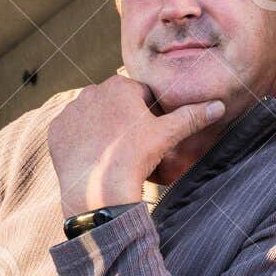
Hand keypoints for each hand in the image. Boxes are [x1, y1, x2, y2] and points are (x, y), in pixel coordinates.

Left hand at [47, 74, 223, 217]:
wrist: (99, 189)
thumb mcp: (168, 135)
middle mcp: (90, 91)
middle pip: (115, 105)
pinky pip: (72, 132)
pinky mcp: (55, 130)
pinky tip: (92, 157)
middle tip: (132, 147)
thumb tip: (219, 106)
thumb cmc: (135, 157)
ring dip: (102, 129)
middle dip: (124, 121)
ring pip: (93, 118)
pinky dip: (81, 141)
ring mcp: (70, 111)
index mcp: (119, 86)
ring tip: (112, 154)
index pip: (141, 96)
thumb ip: (192, 117)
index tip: (150, 136)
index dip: (150, 116)